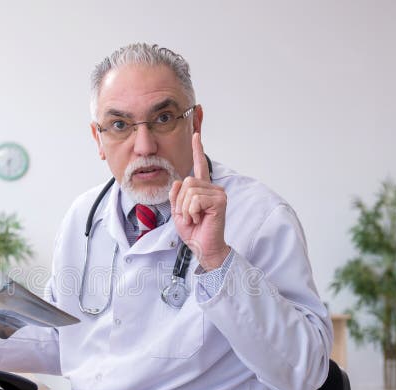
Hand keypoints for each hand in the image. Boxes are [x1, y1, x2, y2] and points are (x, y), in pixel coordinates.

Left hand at [169, 132, 230, 270]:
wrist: (203, 247)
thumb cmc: (194, 231)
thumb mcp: (178, 212)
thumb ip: (176, 196)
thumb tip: (178, 182)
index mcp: (202, 190)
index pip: (199, 166)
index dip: (197, 150)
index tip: (196, 135)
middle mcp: (212, 188)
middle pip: (187, 182)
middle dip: (181, 202)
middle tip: (189, 216)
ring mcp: (218, 193)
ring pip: (190, 190)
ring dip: (186, 209)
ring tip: (195, 218)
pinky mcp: (220, 201)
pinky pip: (195, 199)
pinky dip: (192, 212)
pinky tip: (199, 219)